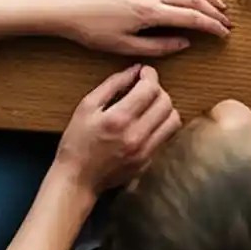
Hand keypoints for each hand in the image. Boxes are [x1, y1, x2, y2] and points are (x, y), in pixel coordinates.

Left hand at [44, 0, 230, 55]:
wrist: (66, 8)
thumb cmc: (91, 30)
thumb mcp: (125, 47)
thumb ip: (158, 46)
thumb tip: (184, 43)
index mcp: (150, 11)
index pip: (192, 17)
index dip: (212, 25)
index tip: (224, 33)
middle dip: (213, 8)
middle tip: (226, 20)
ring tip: (216, 0)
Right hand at [54, 65, 182, 192]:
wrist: (78, 179)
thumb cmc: (77, 141)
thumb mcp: (86, 106)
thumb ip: (112, 85)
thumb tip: (134, 70)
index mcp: (119, 119)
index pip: (150, 89)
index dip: (150, 75)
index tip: (144, 72)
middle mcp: (136, 135)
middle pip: (166, 102)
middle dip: (158, 89)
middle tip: (145, 88)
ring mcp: (145, 151)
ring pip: (173, 120)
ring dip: (164, 108)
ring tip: (149, 105)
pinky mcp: (148, 161)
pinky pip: (166, 136)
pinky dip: (161, 125)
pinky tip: (146, 122)